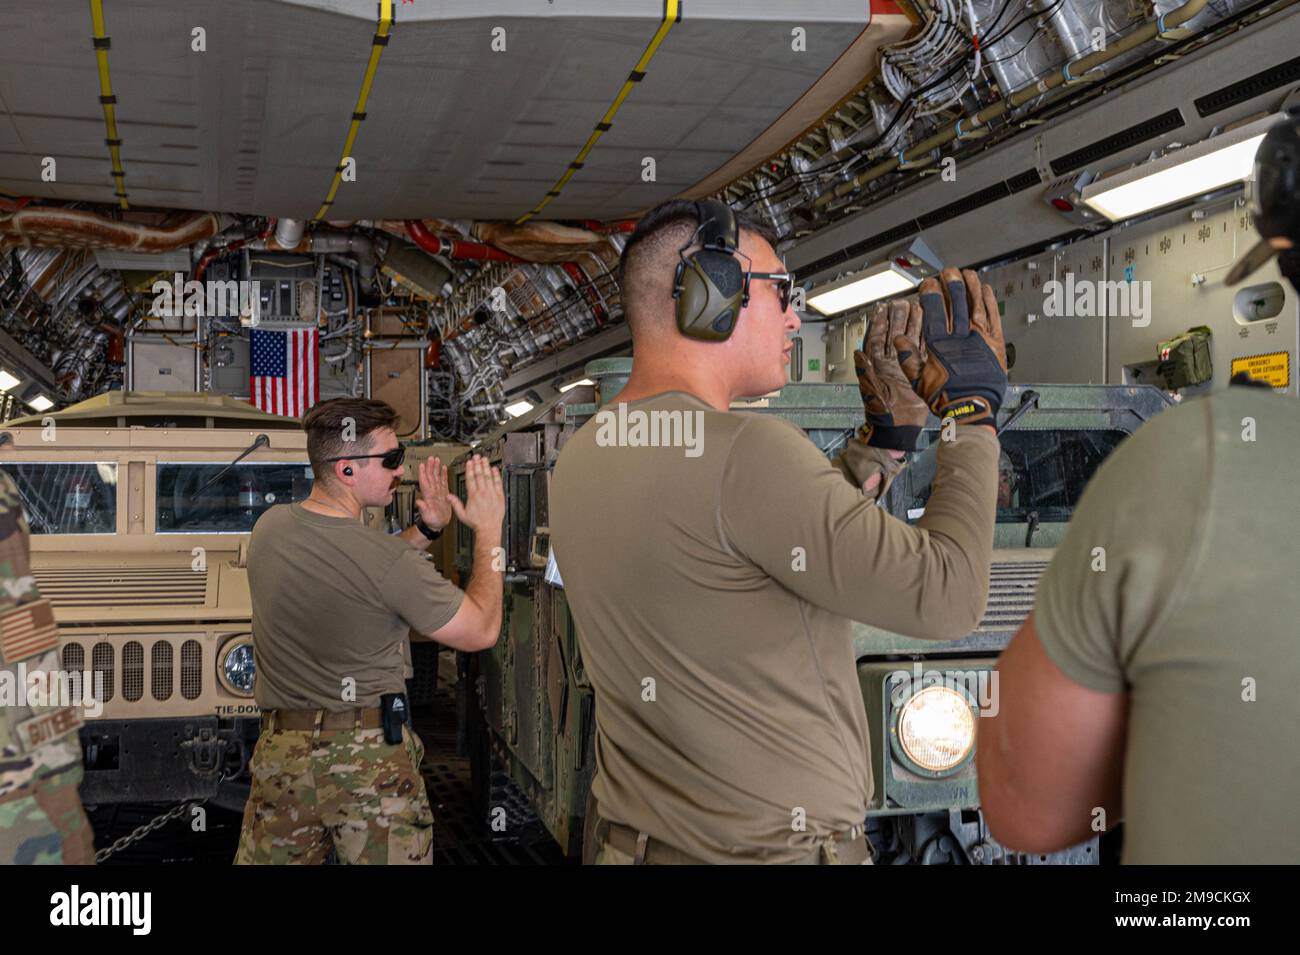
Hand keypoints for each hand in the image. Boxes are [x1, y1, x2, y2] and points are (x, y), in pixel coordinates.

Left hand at [414, 457, 453, 530]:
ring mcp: (437, 492)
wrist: (438, 524)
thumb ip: (423, 508)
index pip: (424, 482)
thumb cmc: (432, 521)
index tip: (422, 465)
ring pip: (436, 477)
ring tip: (436, 460)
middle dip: (430, 467)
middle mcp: (432, 492)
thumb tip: (419, 502)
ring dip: (436, 468)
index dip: (423, 473)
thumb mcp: (427, 515)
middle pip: (430, 476)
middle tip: (431, 458)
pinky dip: (443, 474)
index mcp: (428, 496)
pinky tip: (443, 468)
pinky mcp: (443, 493)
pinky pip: (443, 481)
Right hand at [447, 455, 504, 535]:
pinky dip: (497, 475)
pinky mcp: (500, 496)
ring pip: (489, 477)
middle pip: (479, 475)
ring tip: (484, 459)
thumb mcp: (462, 514)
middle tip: (477, 456)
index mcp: (473, 496)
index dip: (470, 469)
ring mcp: (492, 494)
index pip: (471, 479)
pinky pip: (498, 483)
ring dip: (486, 467)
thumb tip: (448, 496)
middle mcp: (483, 493)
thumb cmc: (476, 522)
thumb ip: (455, 504)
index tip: (469, 462)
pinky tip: (495, 469)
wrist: (489, 528)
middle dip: (478, 464)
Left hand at [853, 299, 930, 451]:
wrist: (898, 429)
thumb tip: (858, 354)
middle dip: (897, 317)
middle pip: (893, 334)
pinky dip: (924, 338)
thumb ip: (865, 372)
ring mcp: (904, 366)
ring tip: (916, 307)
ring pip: (908, 339)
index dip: (878, 323)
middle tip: (901, 302)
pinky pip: (921, 351)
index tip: (881, 308)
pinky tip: (929, 327)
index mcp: (876, 365)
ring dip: (912, 324)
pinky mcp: (918, 372)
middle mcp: (890, 363)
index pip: (876, 338)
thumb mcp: (872, 392)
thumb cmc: (882, 414)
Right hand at [911, 267, 1007, 428]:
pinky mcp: (995, 344)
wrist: (971, 410)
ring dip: (971, 287)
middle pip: (956, 302)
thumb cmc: (945, 398)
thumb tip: (899, 341)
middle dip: (951, 284)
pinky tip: (986, 290)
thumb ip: (908, 359)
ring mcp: (979, 339)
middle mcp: (960, 338)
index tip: (929, 284)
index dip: (931, 294)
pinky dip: (990, 302)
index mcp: (940, 345)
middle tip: (948, 272)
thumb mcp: (918, 381)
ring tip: (967, 274)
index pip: (935, 310)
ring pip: (976, 305)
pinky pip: (994, 317)